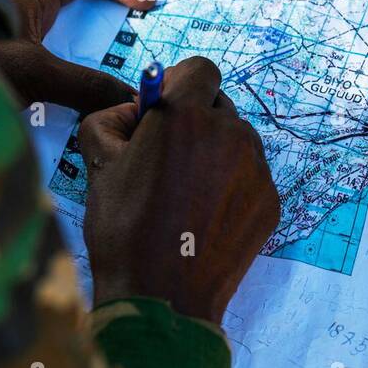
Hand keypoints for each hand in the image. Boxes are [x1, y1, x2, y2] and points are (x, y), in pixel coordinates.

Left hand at [0, 0, 154, 113]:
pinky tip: (91, 112)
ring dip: (96, 62)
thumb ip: (83, 84)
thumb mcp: (33, 71)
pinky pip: (54, 81)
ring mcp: (18, 51)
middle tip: (143, 38)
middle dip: (112, 23)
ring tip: (124, 82)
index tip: (145, 0)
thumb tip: (129, 98)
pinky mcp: (11, 83)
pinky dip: (77, 91)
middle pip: (77, 10)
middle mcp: (25, 21)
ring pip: (68, 48)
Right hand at [80, 57, 279, 323]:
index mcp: (186, 115)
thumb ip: (111, 118)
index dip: (180, 82)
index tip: (163, 107)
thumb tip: (134, 111)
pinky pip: (250, 177)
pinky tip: (203, 217)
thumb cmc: (122, 228)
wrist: (161, 299)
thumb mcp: (97, 162)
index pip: (201, 69)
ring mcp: (256, 168)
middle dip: (196, 119)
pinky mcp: (270, 201)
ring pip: (237, 141)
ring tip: (186, 192)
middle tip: (167, 154)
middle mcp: (230, 132)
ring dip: (215, 151)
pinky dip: (230, 185)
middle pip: (219, 104)